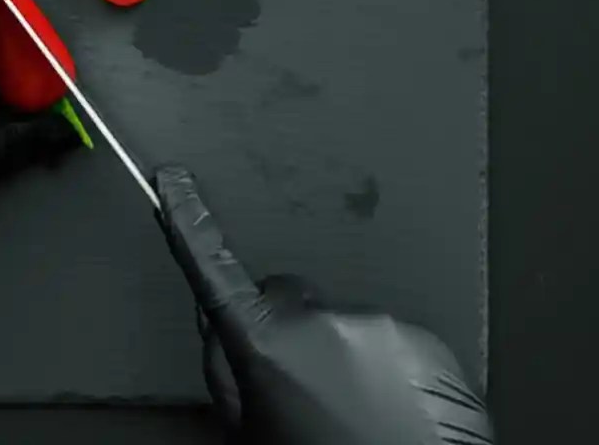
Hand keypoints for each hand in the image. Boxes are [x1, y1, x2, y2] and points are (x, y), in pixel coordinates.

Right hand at [153, 165, 493, 444]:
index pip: (213, 268)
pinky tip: (386, 410)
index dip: (187, 220)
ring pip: (340, 323)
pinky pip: (389, 341)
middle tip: (297, 387)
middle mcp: (322, 322)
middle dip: (285, 328)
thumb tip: (219, 329)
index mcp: (268, 345)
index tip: (172, 179)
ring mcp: (380, 327)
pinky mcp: (426, 341)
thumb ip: (226, 369)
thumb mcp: (248, 429)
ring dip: (340, 355)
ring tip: (352, 413)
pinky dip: (384, 368)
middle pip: (285, 298)